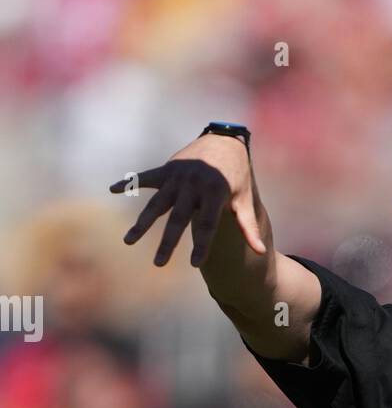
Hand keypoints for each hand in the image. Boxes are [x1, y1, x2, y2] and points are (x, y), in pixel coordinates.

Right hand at [109, 135, 266, 267]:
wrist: (225, 142)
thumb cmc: (237, 176)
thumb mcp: (245, 199)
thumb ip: (249, 226)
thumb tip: (263, 253)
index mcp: (214, 193)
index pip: (207, 225)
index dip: (202, 245)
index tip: (195, 265)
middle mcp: (194, 185)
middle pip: (179, 218)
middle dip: (168, 242)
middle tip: (158, 264)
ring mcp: (178, 176)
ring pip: (157, 203)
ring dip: (143, 222)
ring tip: (129, 241)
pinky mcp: (167, 169)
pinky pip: (145, 176)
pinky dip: (129, 182)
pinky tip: (112, 189)